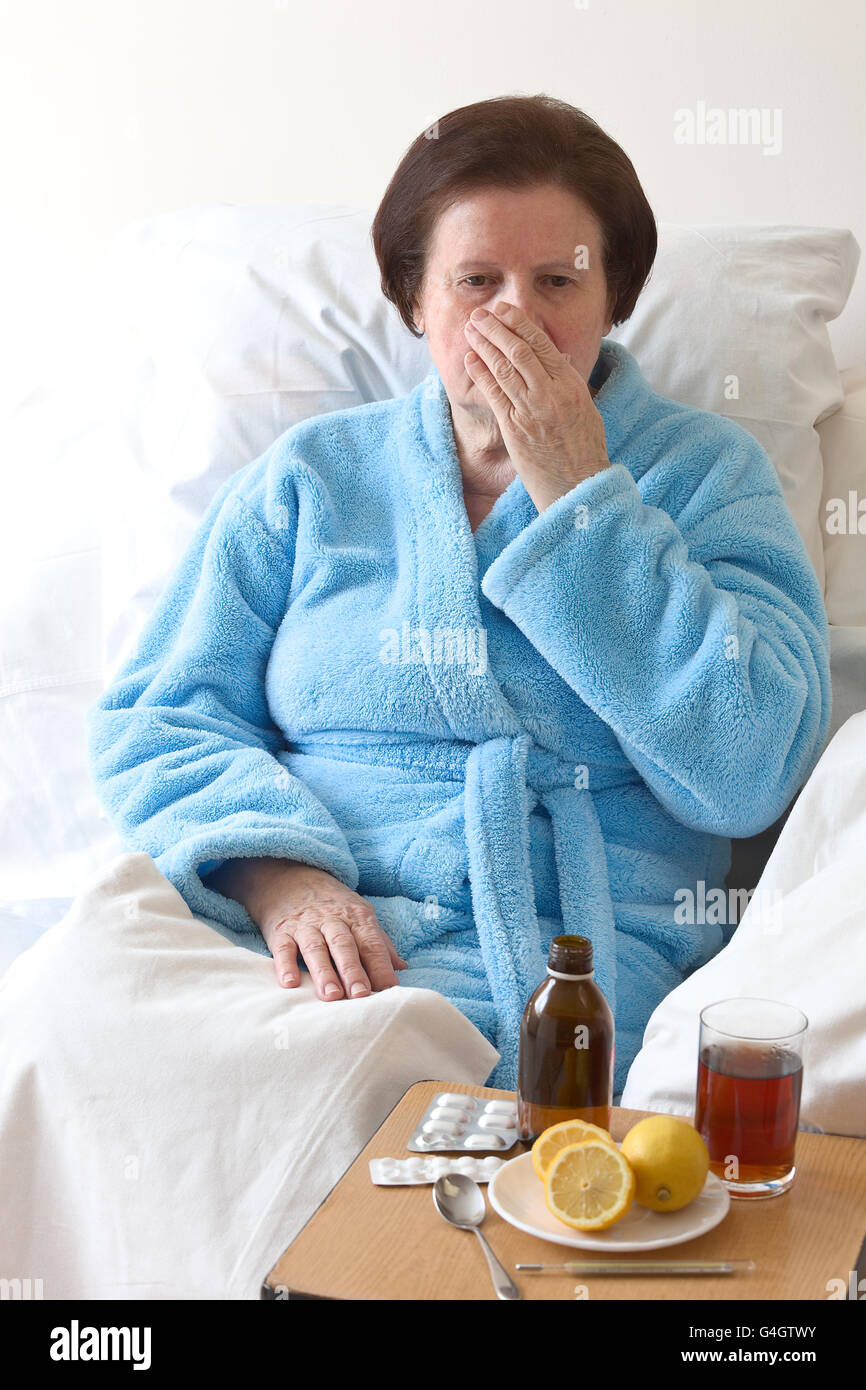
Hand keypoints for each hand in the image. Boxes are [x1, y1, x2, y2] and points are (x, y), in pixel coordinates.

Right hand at [257, 861, 408, 999]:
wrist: (291, 879)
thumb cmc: (333, 905)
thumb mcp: (360, 915)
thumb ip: (379, 943)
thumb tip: (401, 968)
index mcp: (357, 917)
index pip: (371, 943)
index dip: (380, 966)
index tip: (389, 989)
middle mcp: (332, 920)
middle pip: (344, 946)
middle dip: (353, 971)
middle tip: (360, 995)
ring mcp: (306, 925)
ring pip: (316, 949)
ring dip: (324, 973)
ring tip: (331, 996)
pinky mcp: (281, 931)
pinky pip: (283, 948)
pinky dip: (285, 965)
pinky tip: (290, 983)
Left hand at [462, 300, 609, 512]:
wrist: (578, 487)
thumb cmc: (583, 450)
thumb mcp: (585, 409)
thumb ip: (569, 382)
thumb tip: (557, 356)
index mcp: (571, 385)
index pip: (542, 345)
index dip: (520, 323)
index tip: (505, 310)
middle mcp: (552, 394)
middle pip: (519, 351)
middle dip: (497, 328)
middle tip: (480, 314)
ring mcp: (532, 411)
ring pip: (504, 369)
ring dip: (484, 345)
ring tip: (470, 328)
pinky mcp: (515, 429)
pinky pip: (495, 395)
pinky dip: (481, 374)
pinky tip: (470, 359)